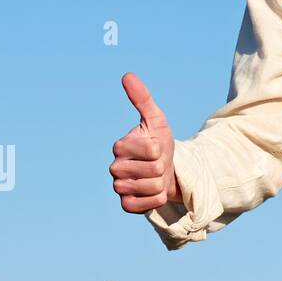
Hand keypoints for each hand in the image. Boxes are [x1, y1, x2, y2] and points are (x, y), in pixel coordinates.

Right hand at [110, 72, 178, 212]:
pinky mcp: (126, 205)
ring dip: (162, 182)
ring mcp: (118, 187)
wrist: (167, 171)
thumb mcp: (156, 120)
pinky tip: (152, 191)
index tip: (157, 147)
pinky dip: (157, 198)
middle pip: (154, 169)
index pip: (151, 148)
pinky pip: (146, 204)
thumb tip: (127, 75)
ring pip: (153, 186)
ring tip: (156, 177)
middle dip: (163, 166)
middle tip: (158, 163)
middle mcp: (114, 167)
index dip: (161, 148)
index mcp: (119, 146)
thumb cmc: (160, 143)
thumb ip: (142, 98)